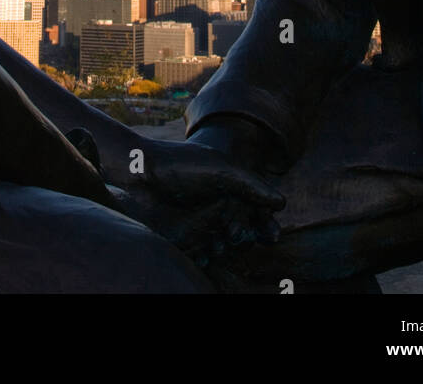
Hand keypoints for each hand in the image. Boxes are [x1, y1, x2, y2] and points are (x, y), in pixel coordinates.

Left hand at [106, 136, 285, 278]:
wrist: (140, 174)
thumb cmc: (181, 165)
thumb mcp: (220, 170)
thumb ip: (250, 185)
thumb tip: (281, 203)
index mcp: (230, 188)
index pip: (256, 211)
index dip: (267, 225)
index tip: (272, 235)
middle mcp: (219, 207)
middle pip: (243, 230)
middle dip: (246, 236)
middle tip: (236, 234)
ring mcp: (202, 223)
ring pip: (224, 244)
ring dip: (227, 248)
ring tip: (220, 243)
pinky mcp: (184, 238)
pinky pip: (202, 254)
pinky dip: (207, 257)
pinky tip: (205, 255)